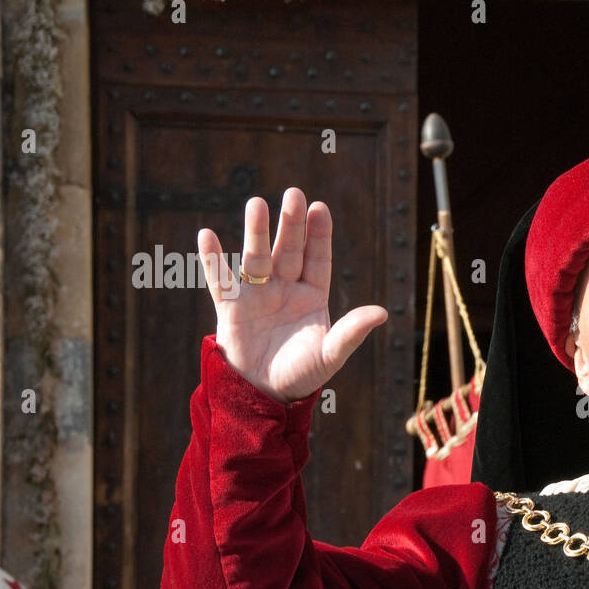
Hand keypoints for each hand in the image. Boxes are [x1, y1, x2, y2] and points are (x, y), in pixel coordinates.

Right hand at [198, 187, 387, 402]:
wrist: (265, 395)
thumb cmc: (302, 374)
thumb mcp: (331, 354)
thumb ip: (352, 332)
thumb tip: (382, 312)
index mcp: (312, 296)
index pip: (317, 259)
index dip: (318, 235)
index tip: (320, 208)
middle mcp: (285, 289)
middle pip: (288, 250)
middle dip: (291, 224)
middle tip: (294, 194)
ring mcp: (257, 295)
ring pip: (257, 258)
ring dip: (256, 232)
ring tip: (257, 204)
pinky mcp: (231, 308)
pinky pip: (221, 280)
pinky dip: (213, 260)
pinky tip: (206, 235)